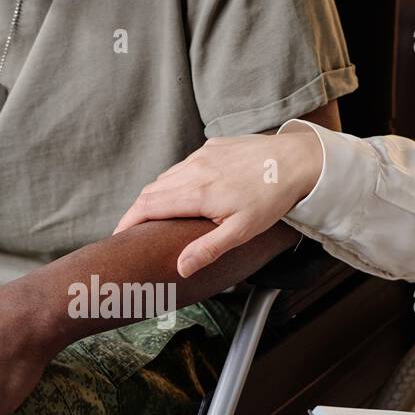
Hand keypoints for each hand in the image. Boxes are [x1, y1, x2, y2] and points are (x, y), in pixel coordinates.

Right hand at [112, 129, 322, 276]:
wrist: (295, 160)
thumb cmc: (271, 198)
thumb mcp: (241, 231)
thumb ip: (208, 249)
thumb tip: (180, 268)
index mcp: (196, 193)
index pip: (147, 206)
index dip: (128, 222)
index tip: (118, 236)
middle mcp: (193, 170)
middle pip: (151, 191)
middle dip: (136, 211)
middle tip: (130, 230)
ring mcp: (202, 156)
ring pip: (166, 177)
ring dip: (154, 195)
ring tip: (151, 215)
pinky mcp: (212, 147)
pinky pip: (183, 165)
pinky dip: (174, 180)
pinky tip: (181, 192)